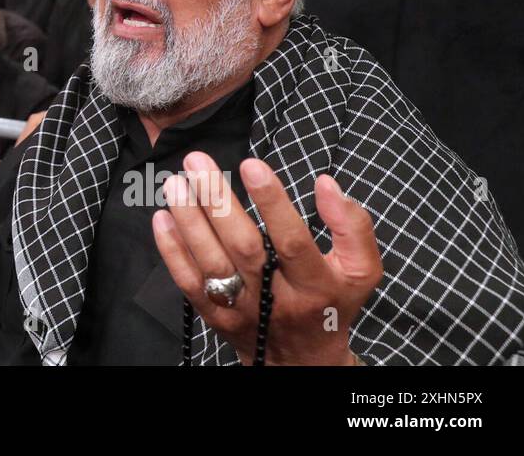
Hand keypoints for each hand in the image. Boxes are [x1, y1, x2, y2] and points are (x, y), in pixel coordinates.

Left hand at [153, 152, 382, 365]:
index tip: (251, 164)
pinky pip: (190, 283)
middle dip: (217, 202)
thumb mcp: (360, 270)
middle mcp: (276, 299)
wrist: (303, 361)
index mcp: (316, 285)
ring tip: (175, 184)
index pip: (292, 241)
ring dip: (189, 222)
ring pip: (211, 265)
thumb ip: (352, 226)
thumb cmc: (331, 302)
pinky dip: (172, 251)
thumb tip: (325, 183)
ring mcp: (242, 310)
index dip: (273, 203)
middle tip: (196, 162)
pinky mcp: (216, 317)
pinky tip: (162, 218)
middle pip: (244, 249)